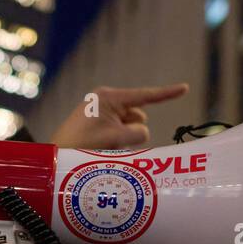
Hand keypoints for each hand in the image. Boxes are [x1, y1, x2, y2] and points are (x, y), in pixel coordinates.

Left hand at [50, 84, 189, 149]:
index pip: (145, 96)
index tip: (185, 87)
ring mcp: (103, 113)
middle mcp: (107, 101)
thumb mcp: (114, 138)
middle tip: (112, 143)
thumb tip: (142, 132)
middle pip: (138, 116)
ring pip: (131, 127)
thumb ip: (137, 133)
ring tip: (103, 147)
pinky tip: (102, 149)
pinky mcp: (99, 124)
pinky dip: (118, 142)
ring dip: (125, 139)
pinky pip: (121, 132)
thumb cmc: (81, 144)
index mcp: (109, 97)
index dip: (167, 93)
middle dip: (133, 131)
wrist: (57, 155)